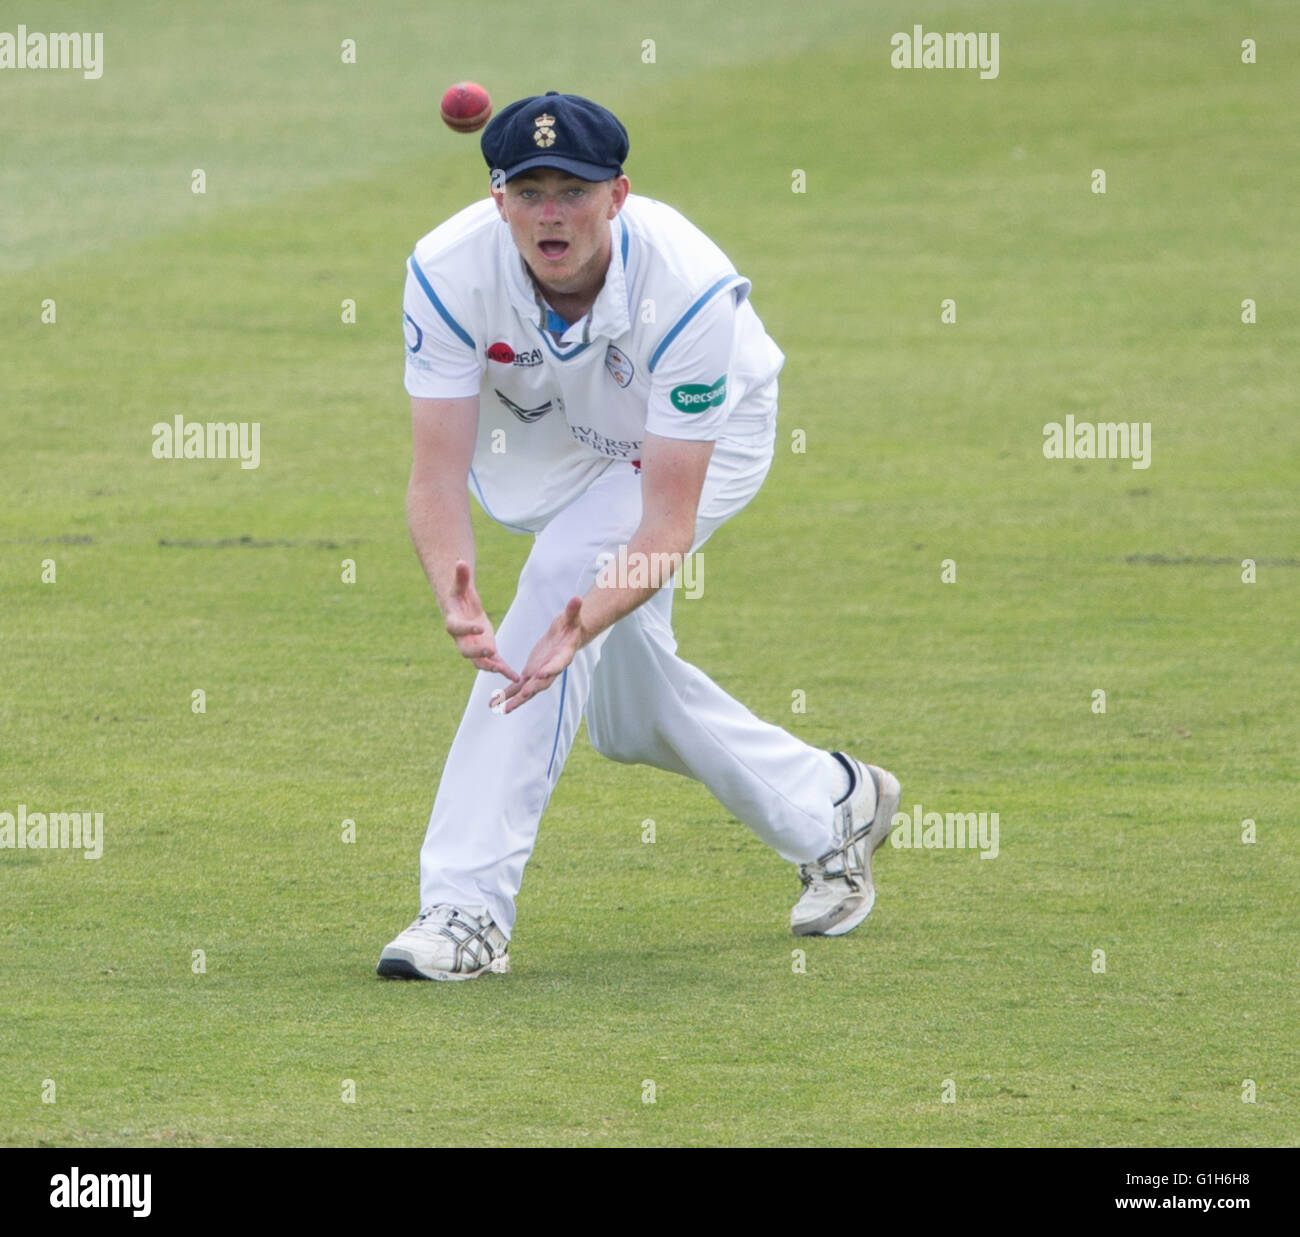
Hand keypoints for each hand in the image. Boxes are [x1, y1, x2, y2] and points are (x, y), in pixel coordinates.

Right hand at [443, 560, 518, 680]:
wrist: (462, 609)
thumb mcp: (461, 586)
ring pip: (479, 662)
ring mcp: (472, 648)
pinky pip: (493, 664)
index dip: (466, 629)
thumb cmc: (460, 596)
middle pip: (465, 651)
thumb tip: (459, 561)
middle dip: (478, 653)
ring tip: (503, 670)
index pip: (456, 628)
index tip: (479, 627)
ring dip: (491, 666)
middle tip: (491, 651)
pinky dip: (503, 671)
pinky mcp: (485, 651)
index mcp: (453, 623)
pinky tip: (515, 676)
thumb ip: (461, 576)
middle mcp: (461, 639)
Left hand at [496, 597, 584, 713]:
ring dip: (515, 700)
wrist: (567, 635)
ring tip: (501, 709)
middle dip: (530, 691)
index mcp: (562, 656)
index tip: (540, 674)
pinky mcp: (530, 673)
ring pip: (527, 690)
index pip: (557, 664)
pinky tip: (494, 703)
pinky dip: (506, 695)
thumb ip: (573, 610)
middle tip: (520, 698)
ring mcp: (540, 674)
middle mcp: (551, 669)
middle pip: (541, 683)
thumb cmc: (571, 624)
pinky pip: (517, 687)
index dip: (549, 669)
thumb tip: (578, 598)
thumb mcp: (572, 616)